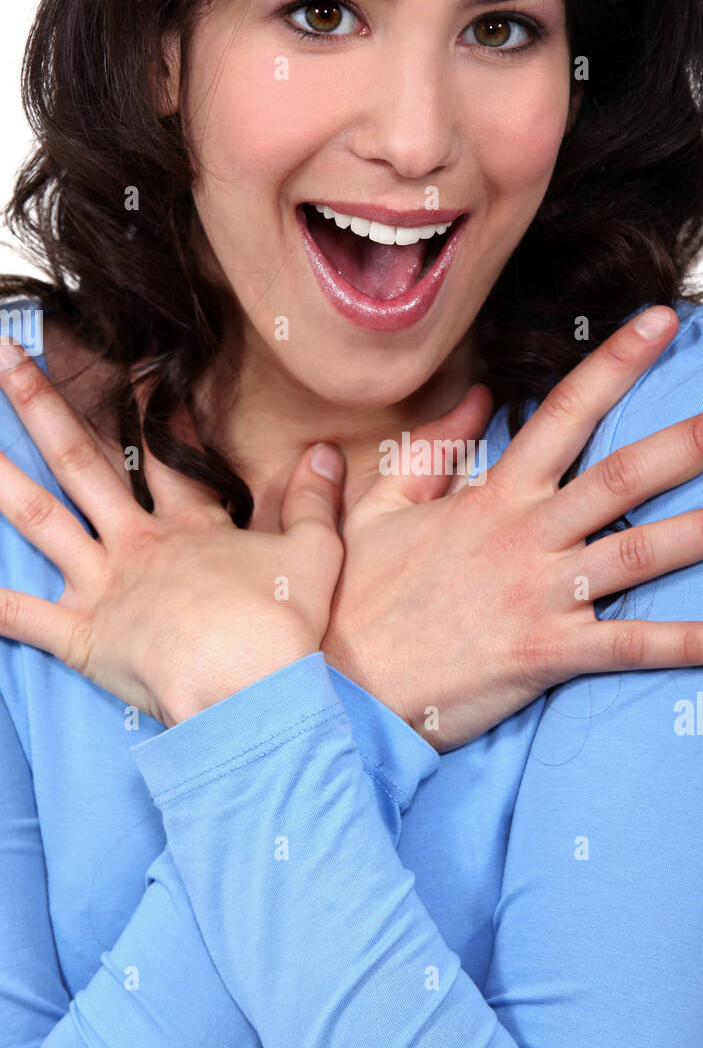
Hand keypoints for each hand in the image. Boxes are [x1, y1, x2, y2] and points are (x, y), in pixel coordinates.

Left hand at [0, 340, 344, 726]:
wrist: (252, 692)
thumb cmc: (283, 628)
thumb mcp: (314, 554)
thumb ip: (313, 500)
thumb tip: (325, 450)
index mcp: (191, 524)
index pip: (167, 449)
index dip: (152, 403)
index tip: (134, 361)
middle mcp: (137, 543)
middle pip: (81, 461)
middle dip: (42, 406)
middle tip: (5, 355)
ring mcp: (105, 585)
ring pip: (40, 520)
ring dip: (0, 479)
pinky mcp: (84, 635)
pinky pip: (21, 617)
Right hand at [323, 305, 702, 749]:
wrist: (339, 686)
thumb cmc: (359, 600)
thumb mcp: (378, 511)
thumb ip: (427, 450)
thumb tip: (475, 397)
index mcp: (491, 497)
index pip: (564, 413)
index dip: (617, 364)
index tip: (663, 324)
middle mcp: (524, 536)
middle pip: (624, 475)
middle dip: (696, 439)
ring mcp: (537, 594)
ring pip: (640, 553)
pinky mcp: (544, 655)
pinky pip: (627, 649)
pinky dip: (688, 645)